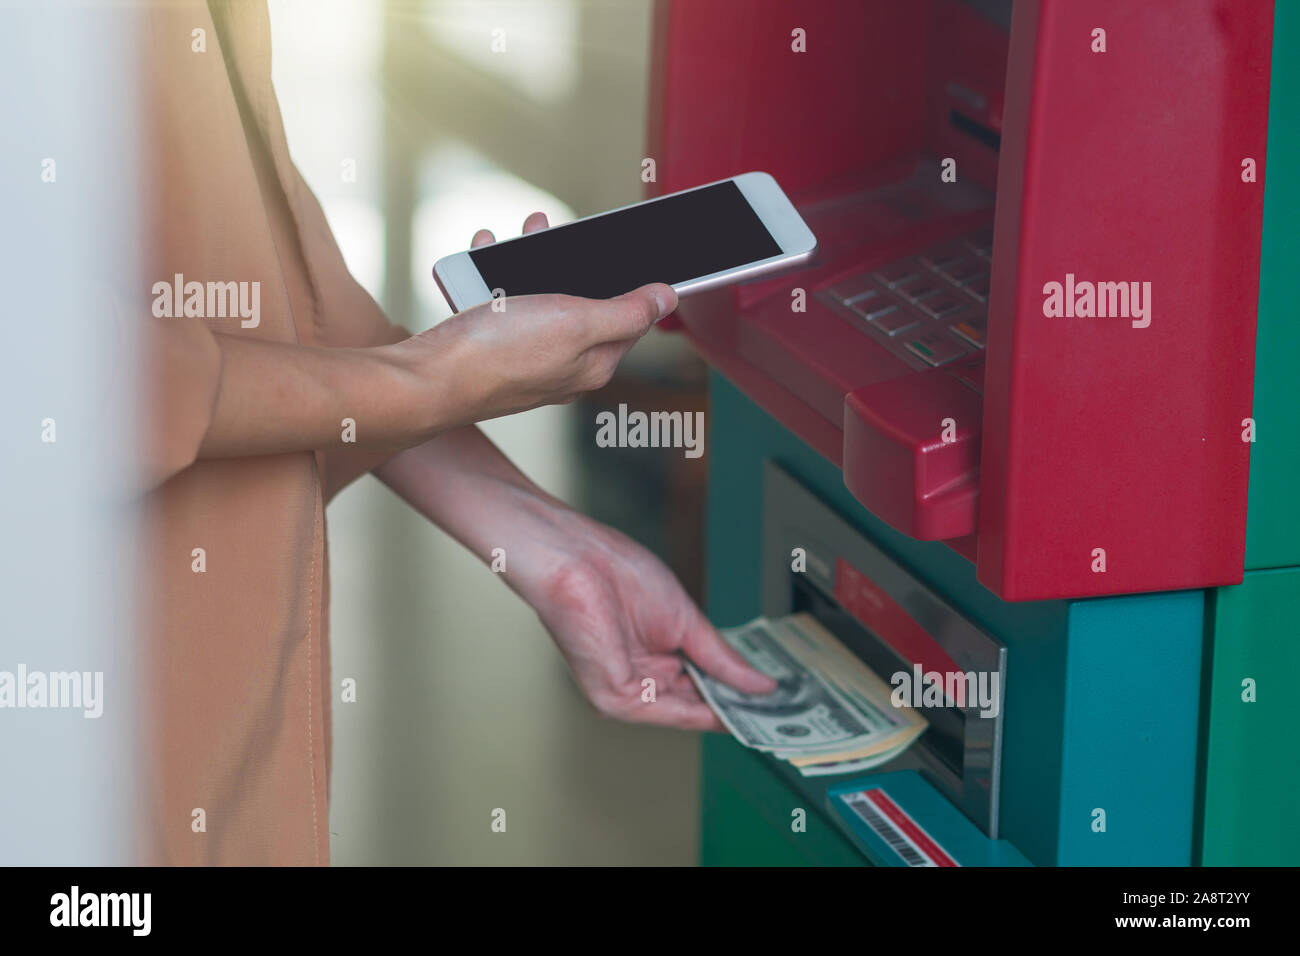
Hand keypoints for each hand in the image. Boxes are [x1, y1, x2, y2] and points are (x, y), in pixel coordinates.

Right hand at [388, 212, 676, 434]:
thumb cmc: (501, 353)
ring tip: (512, 236)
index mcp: (593, 363)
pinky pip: (498, 307)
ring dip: (524, 263)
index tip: (623, 248)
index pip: (630, 319)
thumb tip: (666, 298)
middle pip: (579, 303)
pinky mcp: (489, 351)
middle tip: (549, 229)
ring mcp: (523, 359)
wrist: (426, 380)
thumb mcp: (577, 322)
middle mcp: (561, 366)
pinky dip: (491, 279)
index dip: (631, 282)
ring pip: (535, 300)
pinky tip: (482, 257)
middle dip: (567, 262)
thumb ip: (626, 311)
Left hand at [512, 506, 777, 730]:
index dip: (739, 694)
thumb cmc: (615, 571)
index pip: (702, 686)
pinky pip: (669, 712)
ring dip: (730, 715)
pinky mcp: (614, 697)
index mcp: (654, 658)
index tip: (776, 703)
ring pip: (688, 713)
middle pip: (699, 704)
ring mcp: (625, 692)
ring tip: (771, 716)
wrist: (576, 559)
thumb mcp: (685, 620)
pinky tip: (736, 709)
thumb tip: (760, 682)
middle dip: (740, 709)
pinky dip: (706, 713)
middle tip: (784, 717)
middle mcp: (639, 680)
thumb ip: (721, 658)